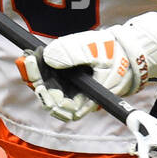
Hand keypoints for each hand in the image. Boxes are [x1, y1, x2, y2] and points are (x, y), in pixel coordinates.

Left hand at [16, 12, 156, 121]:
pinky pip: (53, 79)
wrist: (129, 50)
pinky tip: (36, 56)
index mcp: (87, 98)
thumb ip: (73, 53)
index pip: (61, 107)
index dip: (45, 92)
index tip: (35, 69)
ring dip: (37, 74)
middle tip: (27, 60)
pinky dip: (43, 69)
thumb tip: (48, 57)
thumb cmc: (117, 53)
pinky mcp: (70, 80)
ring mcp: (74, 89)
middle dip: (36, 80)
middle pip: (50, 98)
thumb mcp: (96, 50)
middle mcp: (78, 97)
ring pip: (49, 88)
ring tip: (29, 56)